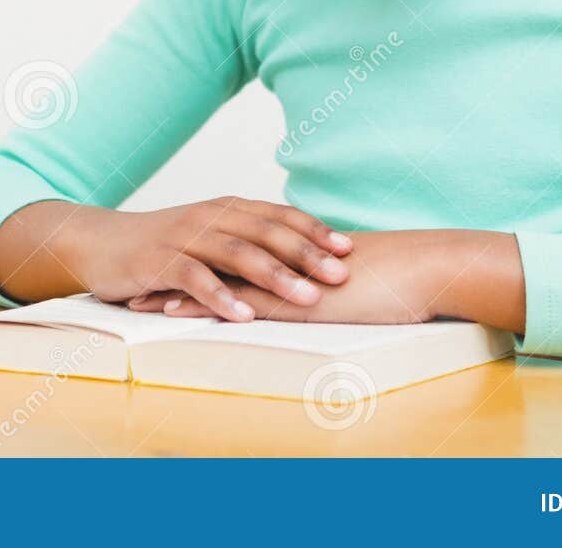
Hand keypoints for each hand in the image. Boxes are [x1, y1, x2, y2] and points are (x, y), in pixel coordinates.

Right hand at [0, 197, 353, 321]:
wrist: (99, 242)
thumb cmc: (163, 245)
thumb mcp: (209, 236)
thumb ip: (247, 243)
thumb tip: (301, 261)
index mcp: (227, 209)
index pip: (279, 216)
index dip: (314, 231)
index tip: (349, 249)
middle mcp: (210, 217)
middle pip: (266, 232)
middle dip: (306, 253)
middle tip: (341, 274)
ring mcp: (184, 238)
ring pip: (236, 253)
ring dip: (274, 276)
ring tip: (306, 297)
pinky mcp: (158, 262)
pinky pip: (194, 278)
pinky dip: (220, 296)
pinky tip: (243, 316)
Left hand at [128, 230, 446, 323]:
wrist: (423, 271)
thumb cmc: (401, 280)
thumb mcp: (357, 282)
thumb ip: (334, 284)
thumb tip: (329, 291)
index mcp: (292, 255)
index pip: (236, 252)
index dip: (202, 256)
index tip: (170, 264)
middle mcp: (280, 261)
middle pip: (214, 261)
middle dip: (175, 269)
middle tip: (137, 276)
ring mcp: (282, 277)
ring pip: (215, 279)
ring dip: (175, 288)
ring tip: (137, 298)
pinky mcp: (288, 299)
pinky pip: (234, 300)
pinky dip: (200, 304)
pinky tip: (171, 310)